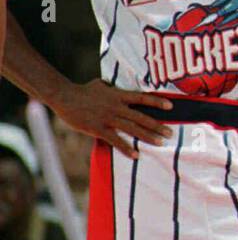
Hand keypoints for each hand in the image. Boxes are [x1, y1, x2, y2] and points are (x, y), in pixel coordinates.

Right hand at [52, 80, 173, 158]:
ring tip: (161, 143)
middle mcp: (116, 107)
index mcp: (118, 95)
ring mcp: (108, 118)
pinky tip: (136, 155)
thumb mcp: (100, 84)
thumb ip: (111, 87)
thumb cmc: (82, 90)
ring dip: (148, 137)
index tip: (171, 107)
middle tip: (171, 133)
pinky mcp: (98, 128)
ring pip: (132, 129)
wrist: (64, 97)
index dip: (157, 102)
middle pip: (141, 117)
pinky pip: (115, 140)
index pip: (142, 98)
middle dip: (157, 125)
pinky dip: (126, 148)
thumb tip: (114, 84)